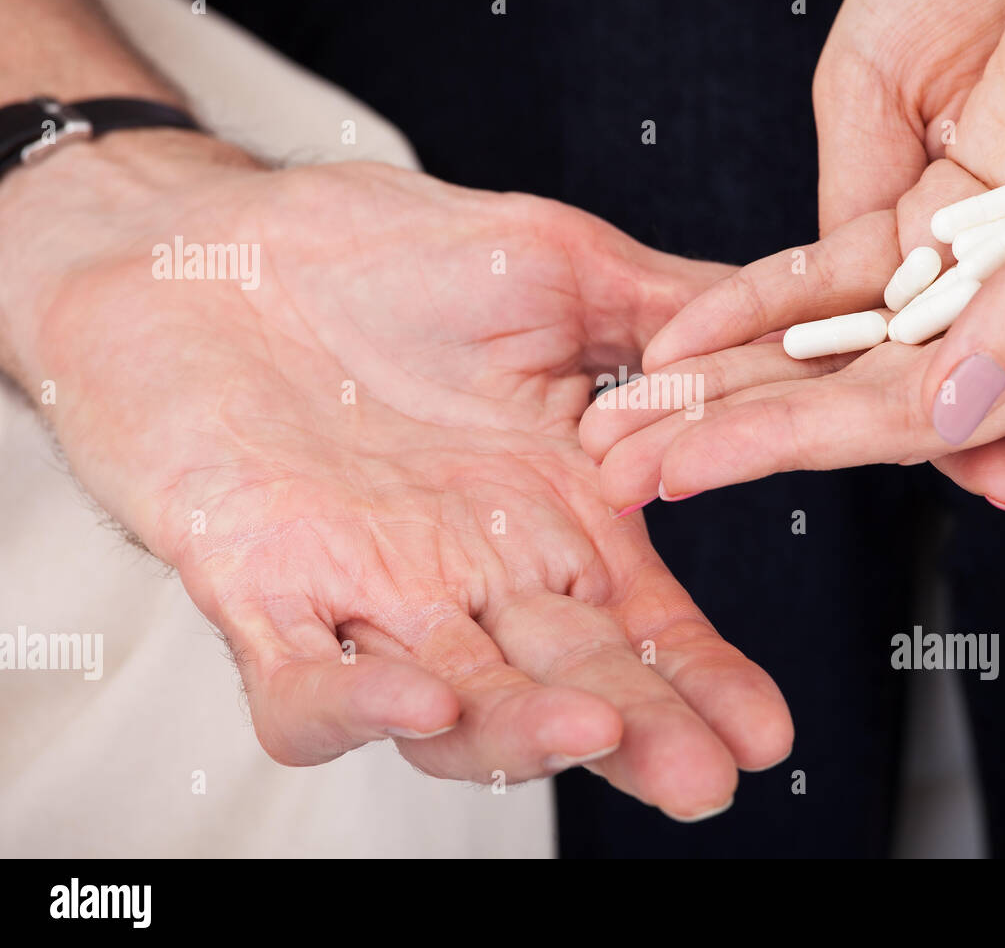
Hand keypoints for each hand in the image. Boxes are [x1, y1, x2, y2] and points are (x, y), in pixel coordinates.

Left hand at [1, 134, 791, 820]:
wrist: (207, 244)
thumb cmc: (371, 252)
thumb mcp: (551, 264)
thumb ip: (663, 308)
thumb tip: (785, 328)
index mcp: (555, 504)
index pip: (645, 620)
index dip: (703, 679)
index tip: (763, 730)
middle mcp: (474, 567)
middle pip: (570, 680)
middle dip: (640, 733)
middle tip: (701, 774)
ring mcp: (369, 588)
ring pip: (457, 707)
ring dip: (521, 730)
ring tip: (591, 730)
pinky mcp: (262, 587)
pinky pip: (308, 682)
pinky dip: (358, 704)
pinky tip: (425, 694)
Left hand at [581, 0, 1004, 507]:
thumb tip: (947, 420)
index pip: (929, 421)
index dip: (805, 448)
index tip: (694, 470)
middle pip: (857, 404)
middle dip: (738, 441)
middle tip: (631, 472)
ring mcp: (949, 272)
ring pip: (823, 354)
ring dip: (723, 390)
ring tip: (628, 425)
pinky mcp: (904, 211)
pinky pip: (814, 275)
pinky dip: (743, 306)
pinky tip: (677, 344)